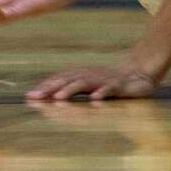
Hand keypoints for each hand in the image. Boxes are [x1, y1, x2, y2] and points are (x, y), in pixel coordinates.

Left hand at [25, 63, 160, 100]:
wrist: (141, 71)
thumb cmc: (111, 80)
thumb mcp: (91, 82)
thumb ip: (73, 86)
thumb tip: (49, 93)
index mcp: (84, 75)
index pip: (61, 78)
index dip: (46, 86)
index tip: (29, 95)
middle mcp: (92, 75)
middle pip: (69, 79)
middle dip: (51, 88)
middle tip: (36, 97)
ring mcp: (105, 79)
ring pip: (86, 83)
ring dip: (71, 90)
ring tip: (58, 98)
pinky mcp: (120, 85)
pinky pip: (111, 89)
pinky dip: (103, 93)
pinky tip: (95, 99)